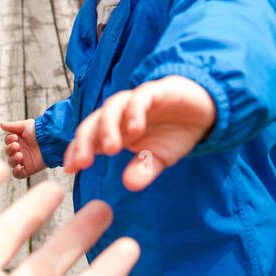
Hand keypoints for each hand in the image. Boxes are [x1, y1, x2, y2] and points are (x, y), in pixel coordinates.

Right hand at [1, 119, 44, 177]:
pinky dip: (16, 172)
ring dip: (13, 159)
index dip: (9, 140)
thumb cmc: (39, 131)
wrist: (51, 140)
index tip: (15, 137)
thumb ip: (12, 126)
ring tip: (20, 155)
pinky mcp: (29, 169)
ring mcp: (25, 160)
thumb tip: (1, 124)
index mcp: (19, 140)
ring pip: (11, 163)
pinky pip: (19, 174)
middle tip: (17, 146)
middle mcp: (21, 150)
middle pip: (8, 152)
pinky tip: (18, 167)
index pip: (8, 142)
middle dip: (10, 149)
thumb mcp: (25, 126)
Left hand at [62, 76, 216, 190]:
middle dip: (84, 141)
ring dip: (108, 127)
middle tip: (84, 162)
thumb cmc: (175, 134)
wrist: (204, 112)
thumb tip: (129, 185)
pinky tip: (136, 129)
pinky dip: (135, 111)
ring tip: (111, 149)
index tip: (71, 170)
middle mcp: (121, 114)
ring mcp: (136, 101)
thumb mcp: (159, 158)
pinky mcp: (156, 90)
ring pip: (112, 107)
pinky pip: (141, 97)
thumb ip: (144, 169)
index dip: (77, 151)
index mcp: (117, 130)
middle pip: (93, 122)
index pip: (89, 138)